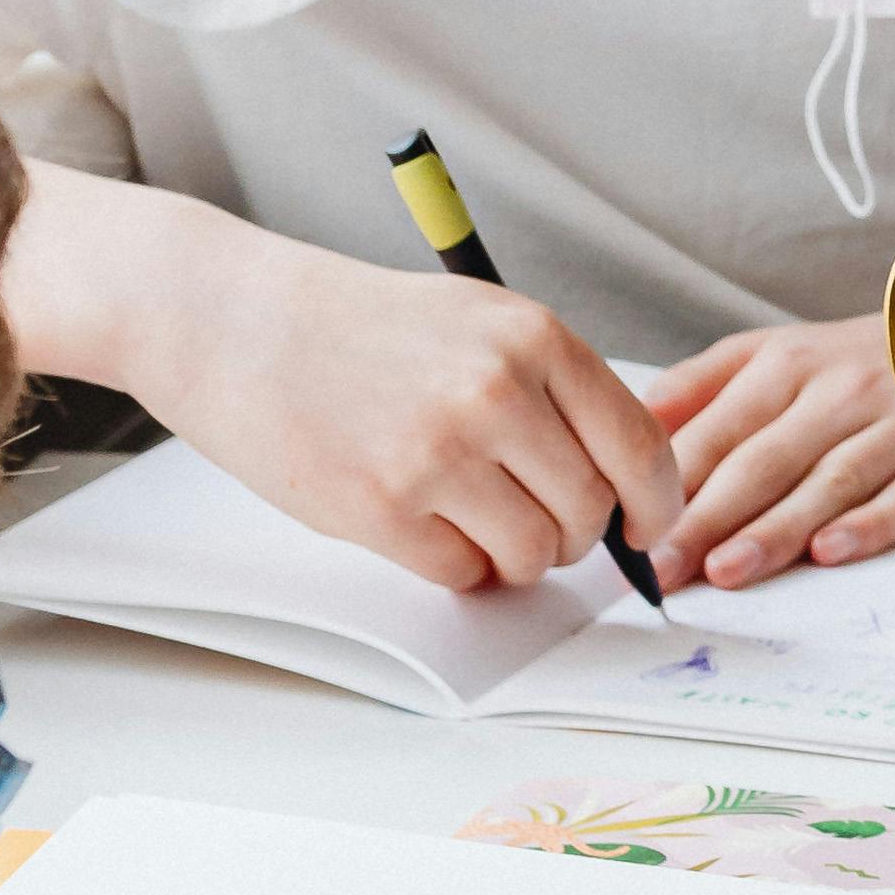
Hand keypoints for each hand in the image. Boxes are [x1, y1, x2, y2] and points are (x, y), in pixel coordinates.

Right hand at [143, 218, 683, 599]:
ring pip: (532, 553)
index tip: (646, 527)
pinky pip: (462, 573)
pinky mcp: (382, 508)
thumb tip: (619, 477)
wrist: (238, 324)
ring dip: (515, 558)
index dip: (655, 503)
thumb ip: (553, 387)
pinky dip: (455, 566)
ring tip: (477, 526)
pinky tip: (424, 526)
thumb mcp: (480, 321)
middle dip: (576, 536)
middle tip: (538, 526)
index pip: (640, 445)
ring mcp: (440, 453)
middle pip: (590, 510)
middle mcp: (498, 392)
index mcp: (536, 338)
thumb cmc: (361, 326)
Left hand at [638, 313, 894, 586]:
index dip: (672, 479)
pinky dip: (873, 522)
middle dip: (709, 517)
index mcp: (791, 364)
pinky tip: (833, 552)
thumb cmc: (864, 361)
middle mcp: (842, 391)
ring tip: (728, 570)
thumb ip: (707, 382)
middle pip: (766, 459)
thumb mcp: (782, 349)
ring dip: (778, 528)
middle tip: (663, 567)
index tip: (629, 528)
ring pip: (830, 480)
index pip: (721, 427)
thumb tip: (638, 419)